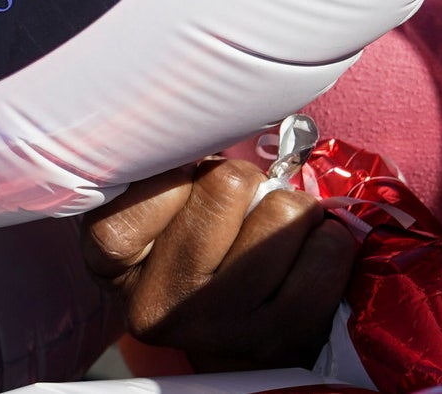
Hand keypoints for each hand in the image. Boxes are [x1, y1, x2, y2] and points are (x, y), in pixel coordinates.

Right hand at [81, 156, 358, 372]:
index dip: (185, 168)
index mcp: (114, 262)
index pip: (151, 180)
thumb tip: (217, 103)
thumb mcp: (159, 204)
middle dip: (247, 184)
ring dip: (291, 212)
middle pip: (229, 183)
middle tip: (241, 212)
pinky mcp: (280, 338)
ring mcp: (219, 328)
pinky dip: (326, 240)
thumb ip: (169, 159)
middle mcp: (157, 306)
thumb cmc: (199, 246)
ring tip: (272, 234)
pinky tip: (302, 256)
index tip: (189, 187)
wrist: (236, 336)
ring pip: (283, 212)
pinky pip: (328, 248)